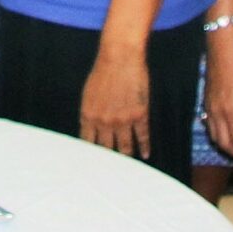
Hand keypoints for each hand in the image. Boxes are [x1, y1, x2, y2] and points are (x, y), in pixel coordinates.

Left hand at [80, 43, 149, 157]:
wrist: (120, 57)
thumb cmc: (102, 72)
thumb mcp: (88, 95)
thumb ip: (89, 114)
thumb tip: (89, 130)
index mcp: (88, 116)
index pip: (88, 144)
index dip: (90, 156)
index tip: (92, 167)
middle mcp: (104, 122)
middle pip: (106, 149)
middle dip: (108, 162)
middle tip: (110, 174)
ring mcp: (123, 120)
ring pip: (124, 147)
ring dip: (126, 157)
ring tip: (128, 168)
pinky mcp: (140, 114)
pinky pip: (142, 136)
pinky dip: (144, 147)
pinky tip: (145, 154)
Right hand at [204, 28, 232, 159]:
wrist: (223, 49)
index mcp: (231, 110)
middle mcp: (217, 112)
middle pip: (223, 142)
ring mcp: (209, 107)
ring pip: (214, 135)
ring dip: (225, 145)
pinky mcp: (206, 101)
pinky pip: (209, 125)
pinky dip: (217, 134)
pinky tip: (226, 131)